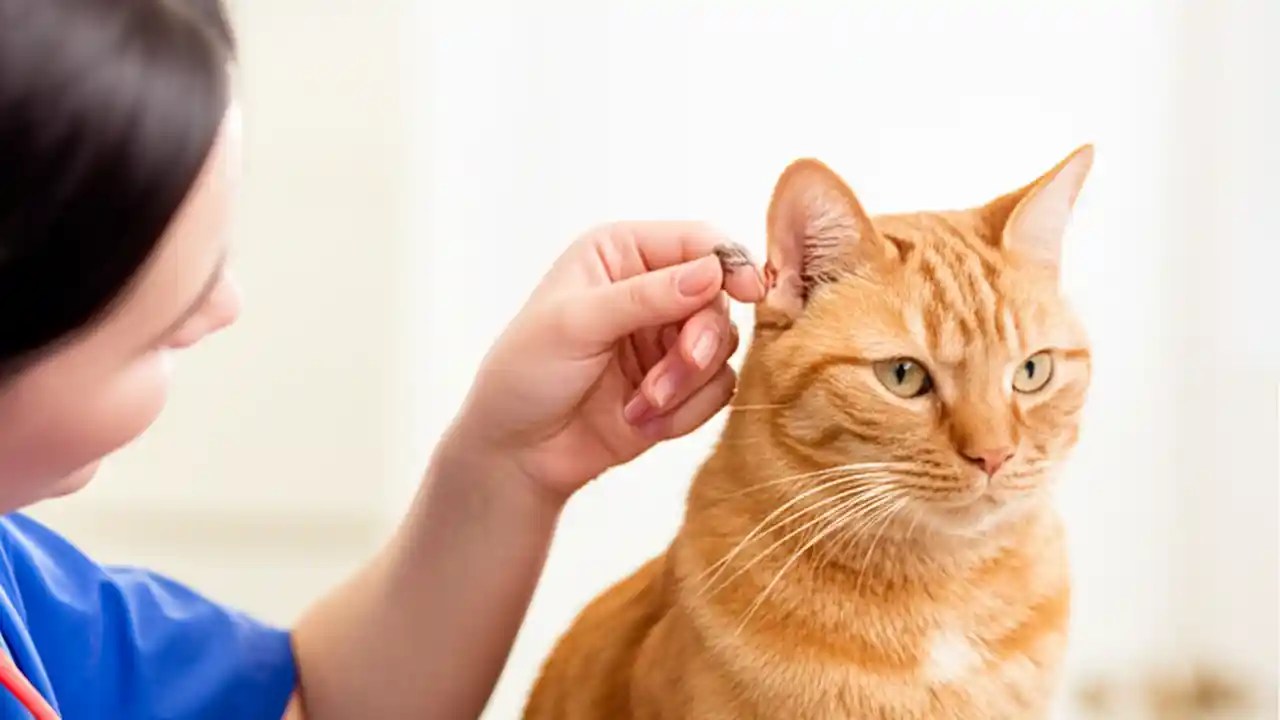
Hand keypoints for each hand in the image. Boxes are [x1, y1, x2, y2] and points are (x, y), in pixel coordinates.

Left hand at [445, 222, 764, 500]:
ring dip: (686, 383)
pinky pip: (717, 390)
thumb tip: (712, 271)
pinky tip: (641, 421)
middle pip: (719, 299)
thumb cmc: (526, 374)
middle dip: (699, 342)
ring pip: (724, 347)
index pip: (697, 242)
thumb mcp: (577, 323)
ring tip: (642, 405)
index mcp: (622, 253)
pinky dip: (686, 412)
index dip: (729, 264)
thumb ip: (646, 296)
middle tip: (670, 374)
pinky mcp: (678, 385)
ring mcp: (666, 338)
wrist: (517, 452)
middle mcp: (652, 289)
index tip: (750, 292)